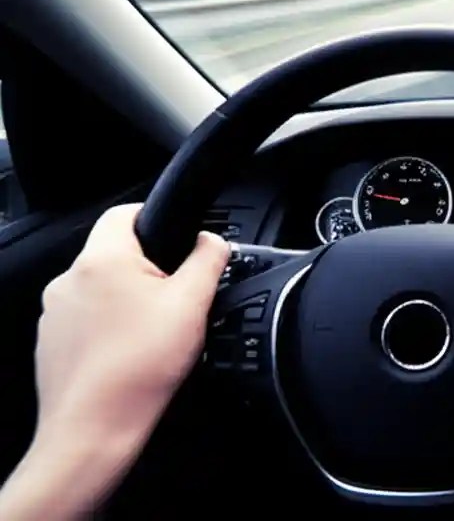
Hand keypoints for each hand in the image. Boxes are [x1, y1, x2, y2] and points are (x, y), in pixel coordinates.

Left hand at [35, 204, 227, 440]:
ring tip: (154, 335)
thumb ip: (208, 260)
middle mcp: (69, 279)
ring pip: (102, 288)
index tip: (179, 244)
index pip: (126, 212)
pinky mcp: (52, 341)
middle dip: (149, 271)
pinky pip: (87, 319)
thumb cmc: (139, 369)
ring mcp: (54, 312)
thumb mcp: (193, 304)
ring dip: (128, 301)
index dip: (158, 221)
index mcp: (102, 259)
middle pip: (116, 253)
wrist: (95, 428)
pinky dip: (110, 329)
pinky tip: (132, 354)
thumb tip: (213, 240)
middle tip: (175, 302)